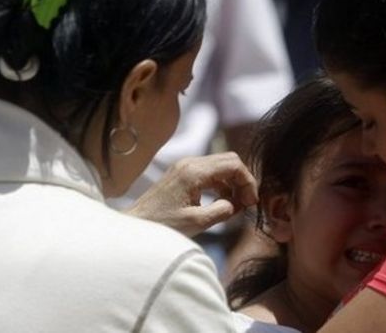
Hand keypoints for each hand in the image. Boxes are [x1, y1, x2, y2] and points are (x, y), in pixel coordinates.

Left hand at [126, 152, 258, 236]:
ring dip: (233, 182)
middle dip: (242, 180)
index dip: (248, 182)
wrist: (135, 226)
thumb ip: (222, 210)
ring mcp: (185, 167)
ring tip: (237, 205)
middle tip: (247, 203)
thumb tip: (237, 205)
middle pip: (229, 160)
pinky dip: (221, 184)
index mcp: (194, 172)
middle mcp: (190, 163)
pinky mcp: (182, 174)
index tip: (251, 202)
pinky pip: (210, 173)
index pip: (233, 165)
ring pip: (221, 165)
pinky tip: (223, 202)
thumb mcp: (196, 222)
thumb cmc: (161, 225)